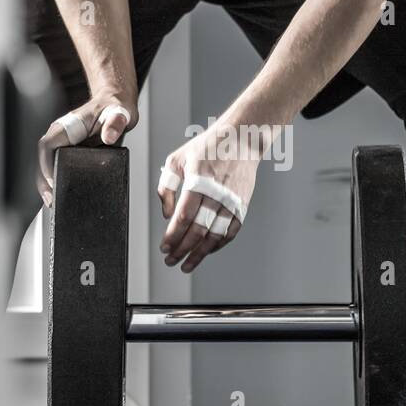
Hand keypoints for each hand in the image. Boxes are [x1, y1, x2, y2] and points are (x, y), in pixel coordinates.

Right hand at [37, 93, 137, 207]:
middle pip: (43, 159)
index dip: (45, 164)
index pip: (47, 145)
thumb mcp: (120, 113)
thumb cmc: (116, 107)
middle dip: (43, 180)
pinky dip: (55, 182)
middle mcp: (62, 135)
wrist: (117, 103)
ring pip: (47, 165)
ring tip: (52, 203)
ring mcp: (64, 144)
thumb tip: (109, 136)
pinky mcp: (70, 152)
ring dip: (46, 184)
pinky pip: (56, 167)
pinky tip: (58, 196)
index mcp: (68, 125)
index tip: (53, 181)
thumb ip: (116, 123)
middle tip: (51, 200)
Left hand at [157, 124, 260, 272]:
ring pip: (215, 236)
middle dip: (182, 250)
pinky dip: (218, 245)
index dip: (173, 236)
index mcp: (199, 182)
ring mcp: (232, 201)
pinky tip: (207, 251)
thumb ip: (166, 187)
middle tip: (170, 260)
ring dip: (199, 254)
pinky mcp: (242, 205)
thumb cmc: (208, 147)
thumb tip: (167, 214)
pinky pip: (230, 232)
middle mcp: (217, 194)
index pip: (184, 217)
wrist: (241, 140)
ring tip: (187, 265)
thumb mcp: (177, 160)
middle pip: (198, 231)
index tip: (164, 247)